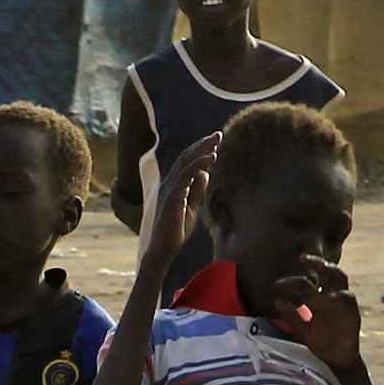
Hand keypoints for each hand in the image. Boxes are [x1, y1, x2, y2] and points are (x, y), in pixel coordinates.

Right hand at [140, 134, 219, 278]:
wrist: (164, 250)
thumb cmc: (176, 231)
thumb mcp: (192, 208)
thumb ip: (197, 191)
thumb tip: (206, 174)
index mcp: (173, 185)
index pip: (187, 162)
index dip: (200, 150)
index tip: (216, 142)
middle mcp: (169, 183)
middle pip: (186, 157)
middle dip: (203, 144)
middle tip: (219, 134)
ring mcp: (169, 189)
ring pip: (186, 162)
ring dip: (202, 149)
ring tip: (218, 140)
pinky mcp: (172, 196)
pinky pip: (186, 175)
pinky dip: (199, 164)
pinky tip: (212, 158)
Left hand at [268, 255, 363, 371]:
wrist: (338, 362)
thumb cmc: (322, 344)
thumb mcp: (303, 330)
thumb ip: (292, 317)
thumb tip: (277, 300)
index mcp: (317, 299)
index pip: (306, 283)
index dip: (293, 281)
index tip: (278, 284)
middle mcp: (330, 297)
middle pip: (326, 272)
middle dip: (316, 262)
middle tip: (303, 258)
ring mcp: (342, 303)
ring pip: (341, 278)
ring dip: (332, 270)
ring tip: (323, 267)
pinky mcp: (353, 313)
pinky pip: (349, 299)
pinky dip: (341, 295)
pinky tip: (331, 297)